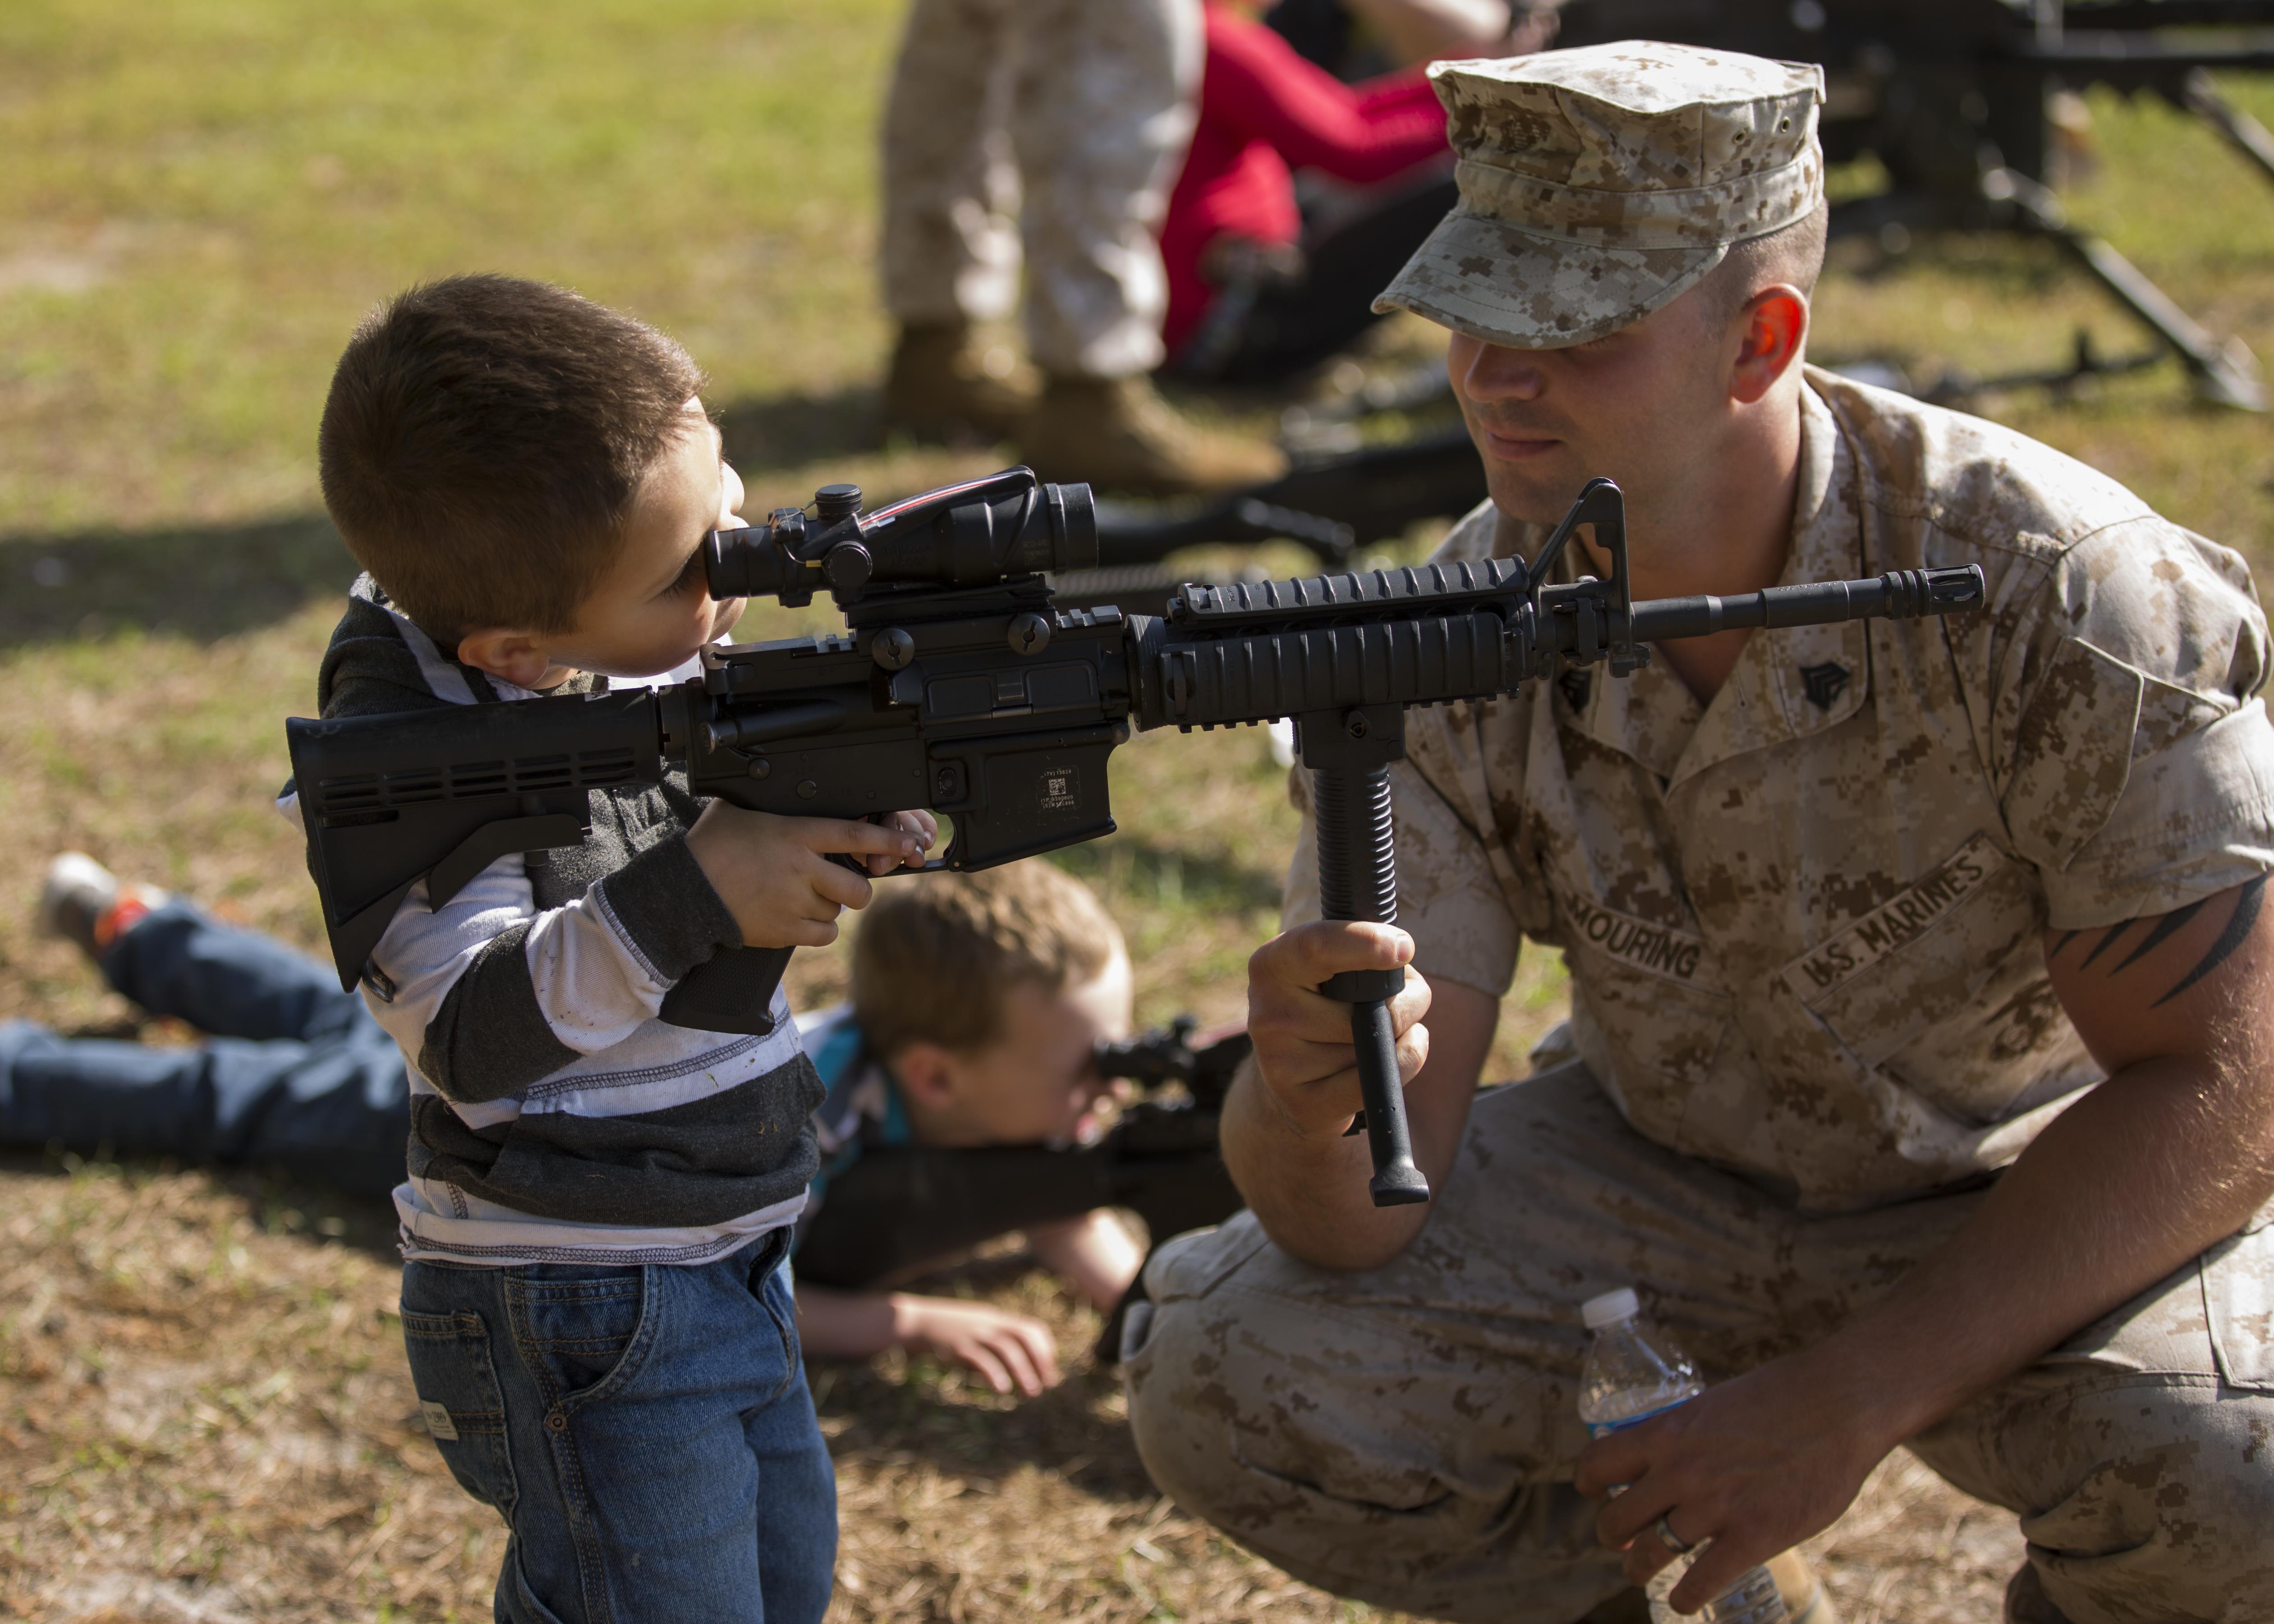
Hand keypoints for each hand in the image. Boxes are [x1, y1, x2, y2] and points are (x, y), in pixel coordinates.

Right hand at [684, 801, 925, 947]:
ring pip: (838, 913)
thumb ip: (769, 802)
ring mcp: (795, 903)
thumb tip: (775, 780)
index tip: (911, 845)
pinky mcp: (785, 931)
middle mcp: (802, 870)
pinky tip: (799, 919)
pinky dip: (817, 931)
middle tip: (841, 885)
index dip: (889, 840)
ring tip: (801, 898)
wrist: (683, 891)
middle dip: (857, 890)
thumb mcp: (738, 811)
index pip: (856, 835)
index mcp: (796, 835)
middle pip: (858, 889)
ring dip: (828, 908)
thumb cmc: (708, 847)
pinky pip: (823, 936)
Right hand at [893, 1296, 1060, 1395]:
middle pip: (1023, 1336)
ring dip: (1023, 1371)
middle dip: (1040, 1360)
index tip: (1050, 1370)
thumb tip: (1015, 1370)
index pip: (1031, 1328)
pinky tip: (1002, 1389)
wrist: (916, 1322)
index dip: (1045, 1348)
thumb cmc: (948, 1332)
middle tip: (1049, 1384)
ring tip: (1032, 1392)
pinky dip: (994, 1374)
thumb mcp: (976, 1331)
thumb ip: (995, 1344)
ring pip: (1006, 1348)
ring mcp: (974, 1333)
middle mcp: (989, 1323)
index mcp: (996, 1319)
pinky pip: (980, 1359)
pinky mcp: (957, 1347)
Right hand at [1245, 919, 1430, 1138]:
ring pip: (1373, 1043)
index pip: (1317, 945)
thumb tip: (1399, 967)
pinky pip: (1375, 1080)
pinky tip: (1391, 1055)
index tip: (1405, 947)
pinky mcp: (1302, 1103)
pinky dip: (1403, 1063)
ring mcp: (1280, 1061)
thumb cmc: (1326, 1006)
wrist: (1293, 1078)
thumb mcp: (1331, 968)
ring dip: (1399, 1035)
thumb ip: (1361, 957)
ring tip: (1377, 1033)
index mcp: (1272, 964)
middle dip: (1409, 999)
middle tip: (1415, 996)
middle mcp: (1267, 1011)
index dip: (1365, 942)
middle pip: (1366, 1002)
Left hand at [1574, 1349, 1891, 1611]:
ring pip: (1652, 1554)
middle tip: (1621, 1542)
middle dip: (1613, 1535)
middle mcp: (1680, 1471)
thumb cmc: (1783, 1395)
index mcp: (1667, 1432)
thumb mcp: (1714, 1404)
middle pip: (1617, 1517)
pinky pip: (1702, 1581)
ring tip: (1640, 1573)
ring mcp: (1715, 1507)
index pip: (1597, 1463)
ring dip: (1640, 1570)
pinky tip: (1681, 1600)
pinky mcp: (1754, 1537)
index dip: (1588, 1483)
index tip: (1592, 1493)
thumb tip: (1670, 1454)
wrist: (1839, 1404)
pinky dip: (1685, 1597)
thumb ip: (1688, 1434)